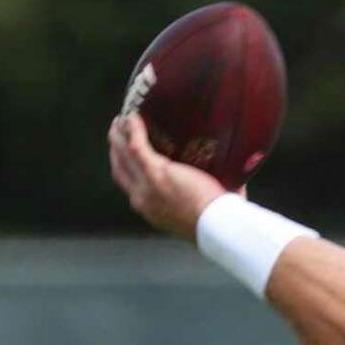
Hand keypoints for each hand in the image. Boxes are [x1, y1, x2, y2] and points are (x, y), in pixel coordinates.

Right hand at [107, 112, 229, 238]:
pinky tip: (134, 116)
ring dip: (119, 136)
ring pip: (124, 155)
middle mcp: (143, 199)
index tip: (128, 156)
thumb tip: (227, 180)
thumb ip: (198, 198)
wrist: (218, 227)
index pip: (131, 187)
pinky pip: (136, 145)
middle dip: (116, 150)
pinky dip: (134, 129)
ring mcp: (147, 185)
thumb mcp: (198, 212)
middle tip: (118, 134)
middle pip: (121, 170)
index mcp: (152, 210)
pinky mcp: (155, 171)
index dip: (126, 169)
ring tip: (121, 121)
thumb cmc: (218, 222)